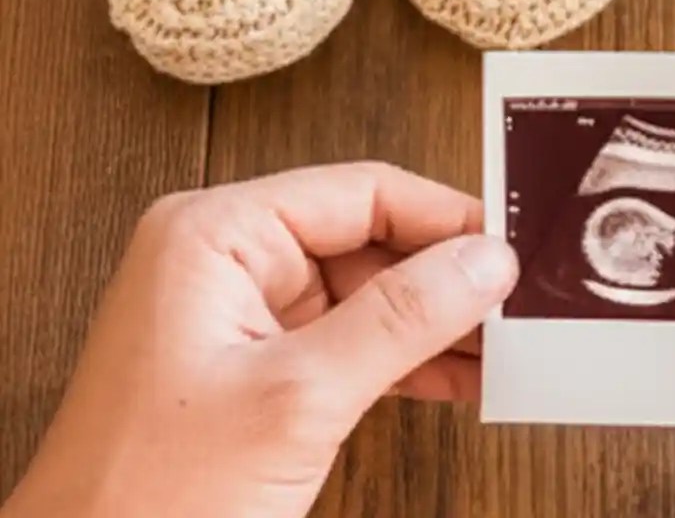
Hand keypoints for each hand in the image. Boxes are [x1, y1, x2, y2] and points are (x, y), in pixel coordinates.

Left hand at [0, 162, 516, 517]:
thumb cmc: (148, 495)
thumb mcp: (298, 396)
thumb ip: (401, 319)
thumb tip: (482, 261)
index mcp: (215, 236)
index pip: (360, 193)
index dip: (445, 217)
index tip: (510, 244)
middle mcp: (228, 262)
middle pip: (371, 240)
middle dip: (447, 277)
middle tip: (519, 302)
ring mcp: (244, 316)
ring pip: (370, 295)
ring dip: (435, 324)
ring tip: (504, 345)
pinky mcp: (261, 367)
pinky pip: (353, 342)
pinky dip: (407, 360)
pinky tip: (460, 376)